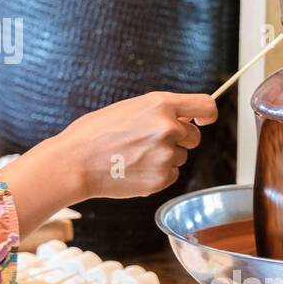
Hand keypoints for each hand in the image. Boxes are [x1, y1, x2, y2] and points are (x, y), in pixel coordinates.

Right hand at [57, 90, 217, 200]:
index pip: (205, 106)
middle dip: (179, 141)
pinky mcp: (161, 178)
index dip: (207, 115)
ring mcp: (166, 155)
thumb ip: (159, 113)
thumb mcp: (129, 109)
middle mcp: (169, 128)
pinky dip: (157, 175)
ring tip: (133, 157)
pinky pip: (171, 176)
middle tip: (147, 143)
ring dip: (164, 158)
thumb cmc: (95, 133)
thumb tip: (182, 122)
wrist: (75, 162)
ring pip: (180, 158)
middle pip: (194, 138)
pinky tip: (133, 170)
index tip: (202, 121)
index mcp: (161, 104)